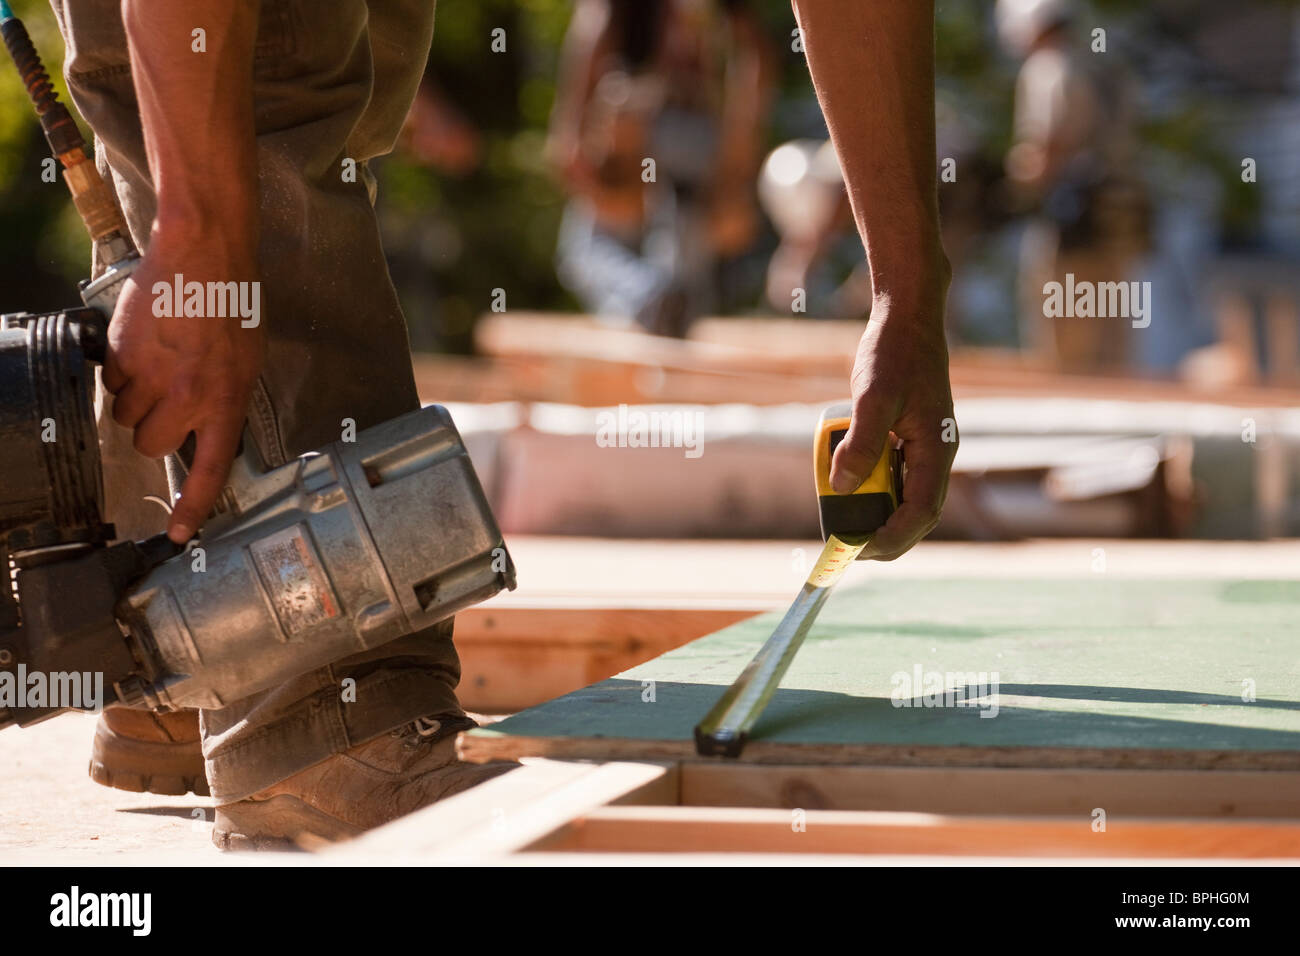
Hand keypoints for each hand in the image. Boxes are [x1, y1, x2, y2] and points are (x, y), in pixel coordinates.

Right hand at [102, 242, 263, 543]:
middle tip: (169, 400)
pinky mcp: (122, 355)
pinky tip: (143, 347)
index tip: (180, 535)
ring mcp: (151, 377)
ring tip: (160, 365)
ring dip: (136, 400)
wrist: (204, 255)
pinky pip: (111, 383)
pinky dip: (121, 372)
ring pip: (127, 417)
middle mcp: (188, 397)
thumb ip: (224, 401)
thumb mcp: (247, 363)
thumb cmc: (233, 305)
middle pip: (150, 445)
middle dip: (154, 430)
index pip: (209, 469)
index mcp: (226, 401)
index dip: (193, 507)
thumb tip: (206, 432)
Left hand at [830, 259, 955, 559]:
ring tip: (845, 519)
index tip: (859, 550)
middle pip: (917, 513)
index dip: (893, 538)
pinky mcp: (912, 437)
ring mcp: (926, 446)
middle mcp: (936, 453)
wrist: (907, 317)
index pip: (922, 512)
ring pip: (907, 497)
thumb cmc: (894, 352)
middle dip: (885, 536)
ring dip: (880, 513)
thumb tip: (844, 487)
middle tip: (848, 547)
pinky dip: (876, 488)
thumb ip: (861, 442)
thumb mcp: (873, 396)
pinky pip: (897, 475)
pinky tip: (850, 484)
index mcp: (936, 449)